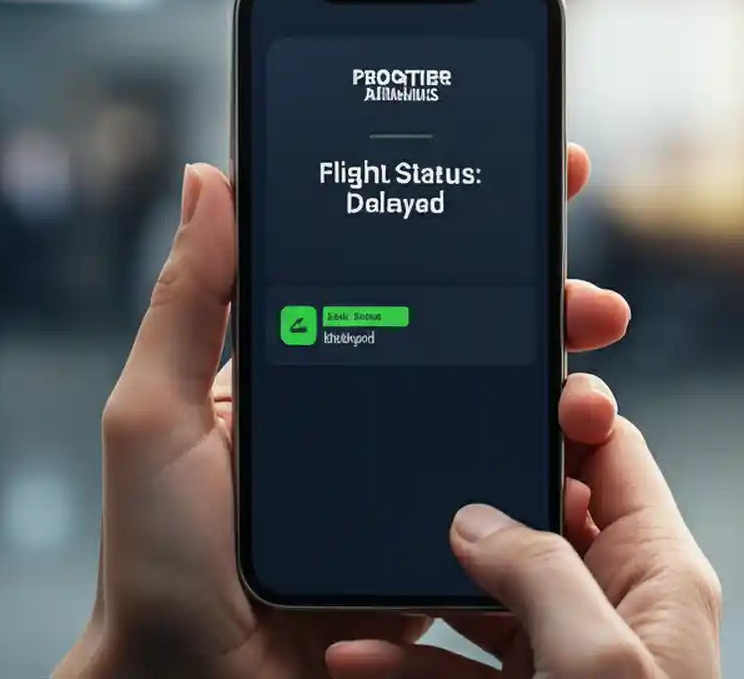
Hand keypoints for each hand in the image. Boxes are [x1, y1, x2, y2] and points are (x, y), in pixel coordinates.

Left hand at [54, 146, 632, 678]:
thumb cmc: (155, 561)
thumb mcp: (154, 417)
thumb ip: (187, 305)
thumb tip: (211, 182)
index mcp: (301, 367)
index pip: (386, 276)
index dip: (452, 229)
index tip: (515, 185)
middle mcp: (361, 413)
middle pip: (467, 340)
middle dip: (540, 308)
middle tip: (585, 297)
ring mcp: (402, 481)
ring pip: (499, 415)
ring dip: (560, 390)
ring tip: (589, 386)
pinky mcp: (433, 546)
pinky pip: (504, 502)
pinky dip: (550, 478)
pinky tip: (579, 462)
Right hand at [325, 408, 721, 676]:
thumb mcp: (597, 663)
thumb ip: (539, 572)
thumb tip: (475, 517)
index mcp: (655, 573)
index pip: (612, 455)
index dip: (564, 411)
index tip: (510, 380)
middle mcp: (611, 605)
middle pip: (536, 516)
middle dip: (470, 500)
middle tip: (411, 473)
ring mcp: (564, 655)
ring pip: (487, 592)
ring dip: (423, 587)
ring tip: (364, 583)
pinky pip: (460, 661)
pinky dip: (410, 655)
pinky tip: (361, 656)